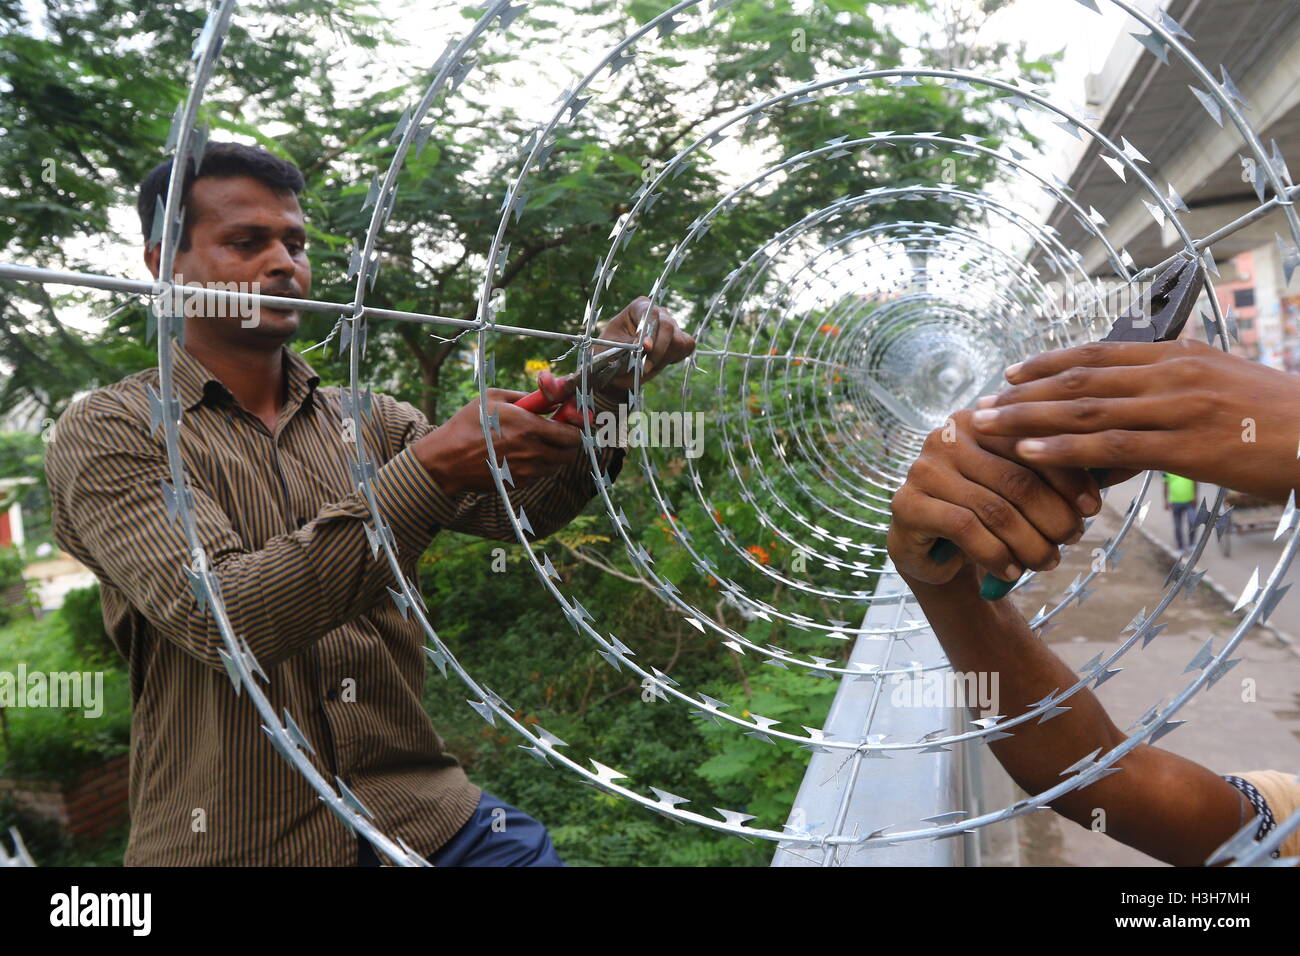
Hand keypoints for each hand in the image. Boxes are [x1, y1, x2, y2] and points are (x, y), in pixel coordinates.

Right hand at [413, 389, 582, 495]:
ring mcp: (528, 470)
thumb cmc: (468, 424)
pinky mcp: (521, 483)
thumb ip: (528, 396)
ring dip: (556, 451)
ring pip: (558, 463)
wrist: (446, 460)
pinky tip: (524, 453)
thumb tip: (552, 394)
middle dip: (570, 439)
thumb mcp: (495, 398)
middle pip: (571, 451)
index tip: (572, 419)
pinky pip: (543, 473)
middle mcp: (533, 451)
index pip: (572, 433)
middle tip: (558, 429)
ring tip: (538, 440)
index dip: (577, 425)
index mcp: (529, 427)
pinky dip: (542, 463)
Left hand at [598, 296, 694, 392]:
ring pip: (678, 340)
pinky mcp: (681, 339)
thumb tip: (647, 347)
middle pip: (668, 327)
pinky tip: (659, 363)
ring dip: (663, 358)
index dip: (649, 331)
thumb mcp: (612, 349)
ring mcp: (672, 325)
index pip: (650, 314)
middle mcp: (659, 313)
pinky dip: (675, 357)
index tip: (645, 348)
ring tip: (646, 366)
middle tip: (644, 368)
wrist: (618, 367)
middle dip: (657, 350)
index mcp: (639, 307)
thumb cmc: (611, 353)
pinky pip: (687, 346)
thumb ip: (628, 346)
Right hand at [888, 410, 1103, 587]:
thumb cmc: (986, 512)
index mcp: (981, 420)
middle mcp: (947, 436)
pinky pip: (965, 530)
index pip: (1034, 443)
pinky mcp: (907, 503)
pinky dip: (996, 555)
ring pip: (994, 509)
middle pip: (1017, 479)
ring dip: (1030, 543)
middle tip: (1071, 540)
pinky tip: (1011, 571)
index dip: (1070, 477)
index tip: (1093, 509)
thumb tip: (1113, 473)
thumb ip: (1053, 474)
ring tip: (1047, 562)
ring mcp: (923, 468)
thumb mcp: (1020, 487)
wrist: (932, 548)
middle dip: (1053, 516)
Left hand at [970, 339, 1299, 501]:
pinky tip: (1028, 454)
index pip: (1097, 354)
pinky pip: (1111, 447)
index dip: (1047, 363)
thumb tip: (1119, 426)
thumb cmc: (1272, 418)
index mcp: (1176, 355)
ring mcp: (1175, 407)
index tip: (1010, 372)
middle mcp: (1169, 373)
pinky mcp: (1184, 445)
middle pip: (1078, 380)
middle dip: (1022, 393)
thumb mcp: (1216, 388)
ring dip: (1027, 419)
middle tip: (979, 404)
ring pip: (1084, 411)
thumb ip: (1165, 397)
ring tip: (985, 426)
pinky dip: (1064, 450)